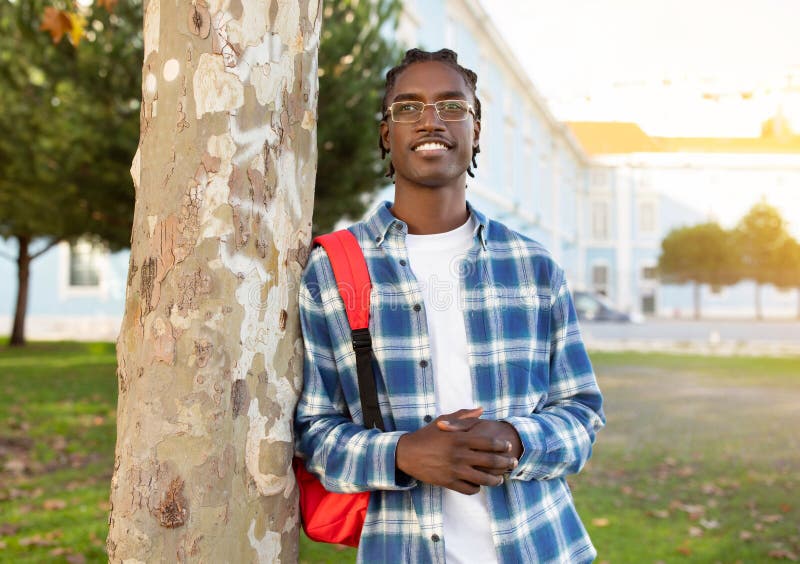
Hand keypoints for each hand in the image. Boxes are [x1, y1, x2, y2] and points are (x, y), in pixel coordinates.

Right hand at [395, 408, 517, 494]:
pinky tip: (480, 485)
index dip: (501, 446)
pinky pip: (469, 489)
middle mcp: (460, 455)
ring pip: (483, 479)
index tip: (508, 447)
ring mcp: (455, 470)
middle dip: (505, 463)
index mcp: (460, 439)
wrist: (407, 453)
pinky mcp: (448, 482)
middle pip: (490, 461)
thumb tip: (481, 409)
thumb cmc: (426, 435)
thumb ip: (464, 415)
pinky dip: (477, 488)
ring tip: (501, 479)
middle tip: (513, 463)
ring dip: (495, 480)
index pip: (488, 443)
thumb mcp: (443, 420)